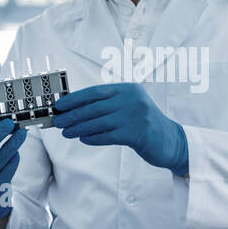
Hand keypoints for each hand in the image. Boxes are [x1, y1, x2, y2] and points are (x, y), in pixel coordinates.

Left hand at [53, 83, 188, 174]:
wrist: (170, 140)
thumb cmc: (142, 123)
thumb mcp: (127, 106)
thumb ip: (105, 105)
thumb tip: (72, 110)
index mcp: (128, 89)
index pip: (95, 91)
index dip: (74, 99)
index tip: (59, 105)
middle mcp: (132, 99)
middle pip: (93, 108)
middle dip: (72, 115)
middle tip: (57, 122)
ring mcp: (135, 116)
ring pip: (98, 122)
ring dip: (78, 128)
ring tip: (66, 133)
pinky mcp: (137, 133)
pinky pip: (107, 136)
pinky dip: (92, 138)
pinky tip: (83, 139)